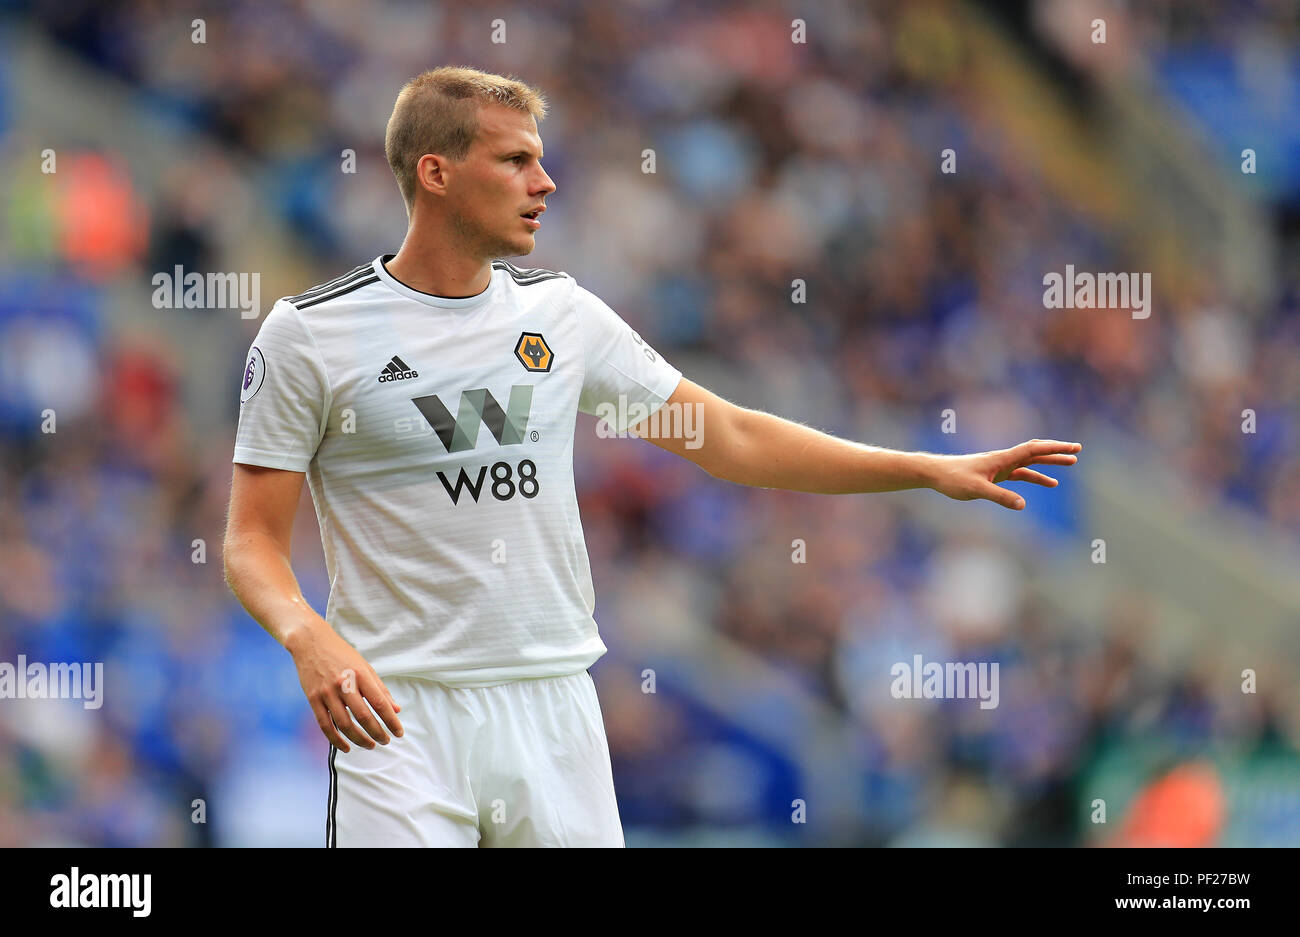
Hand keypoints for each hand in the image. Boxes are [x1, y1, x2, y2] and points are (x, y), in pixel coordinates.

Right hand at [287, 620, 403, 751]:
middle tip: (386, 741)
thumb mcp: (365, 666)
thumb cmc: (341, 654)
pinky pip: (325, 725)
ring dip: (359, 739)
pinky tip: (347, 747)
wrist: (311, 642)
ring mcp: (326, 692)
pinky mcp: (313, 699)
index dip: (391, 721)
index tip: (399, 733)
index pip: (380, 703)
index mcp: (360, 674)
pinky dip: (336, 739)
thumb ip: (380, 689)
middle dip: (377, 733)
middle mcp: (343, 684)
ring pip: (345, 724)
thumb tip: (396, 710)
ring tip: (370, 745)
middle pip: (363, 716)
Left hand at [926, 439, 1081, 510]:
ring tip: (1071, 463)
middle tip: (1078, 450)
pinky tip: (1049, 483)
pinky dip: (1037, 476)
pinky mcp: (996, 474)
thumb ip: (1000, 497)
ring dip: (1050, 462)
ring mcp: (1001, 466)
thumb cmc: (953, 479)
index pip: (1033, 449)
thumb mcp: (977, 490)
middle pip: (1036, 451)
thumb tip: (1022, 505)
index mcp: (1002, 458)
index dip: (1054, 447)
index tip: (1073, 447)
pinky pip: (1022, 474)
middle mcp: (1004, 459)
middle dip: (1057, 450)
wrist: (935, 473)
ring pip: (1031, 462)